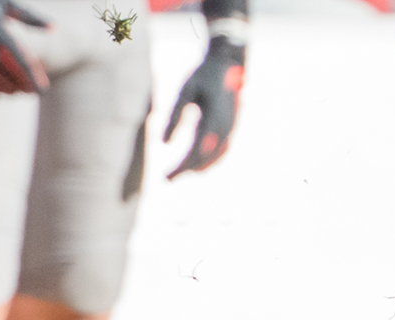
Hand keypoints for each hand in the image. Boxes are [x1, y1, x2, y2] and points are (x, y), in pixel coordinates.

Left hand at [164, 38, 243, 177]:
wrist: (229, 64)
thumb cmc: (203, 76)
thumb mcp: (184, 90)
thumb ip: (174, 115)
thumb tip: (162, 143)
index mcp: (213, 119)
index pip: (195, 150)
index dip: (180, 166)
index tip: (163, 176)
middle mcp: (226, 129)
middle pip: (205, 158)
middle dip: (186, 170)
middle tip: (166, 179)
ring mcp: (232, 130)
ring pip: (215, 158)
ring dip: (197, 168)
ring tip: (179, 173)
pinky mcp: (232, 129)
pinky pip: (221, 152)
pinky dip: (208, 161)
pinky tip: (196, 165)